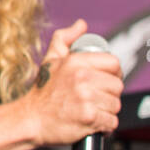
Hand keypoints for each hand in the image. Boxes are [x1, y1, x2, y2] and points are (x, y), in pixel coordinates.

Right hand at [21, 18, 123, 146]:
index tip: (107, 79)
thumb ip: (65, 38)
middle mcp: (82, 78)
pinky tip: (93, 121)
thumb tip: (81, 24)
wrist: (31, 118)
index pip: (113, 63)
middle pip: (118, 86)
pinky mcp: (89, 118)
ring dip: (107, 110)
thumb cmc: (43, 90)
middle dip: (109, 93)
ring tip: (92, 108)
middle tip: (96, 97)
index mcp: (76, 62)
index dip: (114, 72)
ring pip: (116, 105)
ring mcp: (86, 98)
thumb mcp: (50, 59)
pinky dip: (105, 125)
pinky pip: (112, 122)